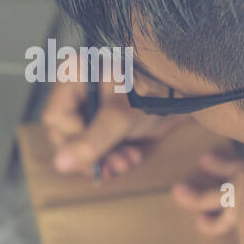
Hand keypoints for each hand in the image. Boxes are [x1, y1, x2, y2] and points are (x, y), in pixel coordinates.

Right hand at [41, 74, 181, 179]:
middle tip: (113, 167)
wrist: (187, 91)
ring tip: (125, 163)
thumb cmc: (154, 91)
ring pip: (84, 143)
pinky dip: (113, 156)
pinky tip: (131, 158)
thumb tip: (60, 164)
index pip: (56, 118)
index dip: (73, 139)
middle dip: (90, 154)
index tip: (95, 152)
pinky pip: (100, 144)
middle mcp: (80, 89)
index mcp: (75, 76)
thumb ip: (91, 141)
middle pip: (68, 133)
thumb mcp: (120, 117)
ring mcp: (95, 106)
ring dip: (104, 159)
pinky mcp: (109, 120)